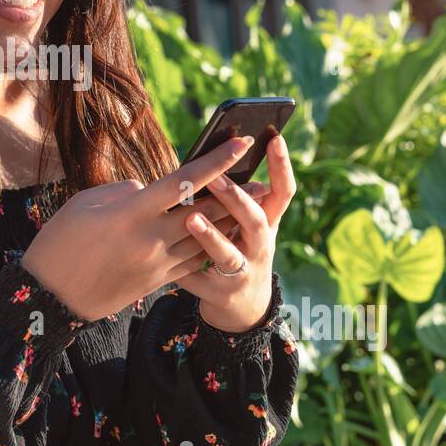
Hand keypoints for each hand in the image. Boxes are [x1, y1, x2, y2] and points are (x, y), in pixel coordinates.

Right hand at [21, 136, 265, 319]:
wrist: (52, 298)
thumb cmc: (60, 242)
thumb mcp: (85, 204)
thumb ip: (122, 192)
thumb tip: (147, 190)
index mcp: (133, 212)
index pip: (184, 180)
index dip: (216, 160)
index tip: (241, 144)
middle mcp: (152, 237)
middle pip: (205, 212)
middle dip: (236, 195)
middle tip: (262, 180)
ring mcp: (157, 263)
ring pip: (204, 238)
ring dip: (229, 223)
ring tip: (251, 208)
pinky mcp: (157, 281)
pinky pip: (191, 261)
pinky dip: (208, 246)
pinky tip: (223, 237)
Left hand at [173, 133, 297, 331]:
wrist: (245, 307)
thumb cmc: (239, 248)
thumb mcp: (247, 225)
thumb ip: (236, 198)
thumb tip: (214, 156)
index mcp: (268, 224)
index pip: (283, 192)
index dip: (281, 166)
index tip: (273, 138)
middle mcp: (261, 247)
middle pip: (255, 221)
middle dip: (236, 198)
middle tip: (214, 176)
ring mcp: (243, 273)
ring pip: (229, 255)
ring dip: (210, 236)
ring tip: (190, 219)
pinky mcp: (220, 294)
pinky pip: (197, 278)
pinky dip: (181, 268)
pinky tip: (162, 258)